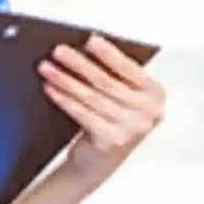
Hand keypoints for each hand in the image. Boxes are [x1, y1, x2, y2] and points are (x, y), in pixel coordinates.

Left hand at [38, 34, 165, 181]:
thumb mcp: (124, 99)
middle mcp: (148, 113)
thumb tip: (87, 49)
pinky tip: (52, 89)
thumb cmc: (112, 123)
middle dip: (79, 64)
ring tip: (48, 68)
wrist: (100, 163)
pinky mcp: (111, 141)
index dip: (108, 53)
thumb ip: (116, 78)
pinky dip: (64, 99)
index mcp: (155, 95)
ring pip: (91, 97)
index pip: (130, 69)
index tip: (90, 40)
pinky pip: (82, 114)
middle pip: (107, 82)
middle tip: (60, 51)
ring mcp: (130, 129)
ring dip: (66, 80)